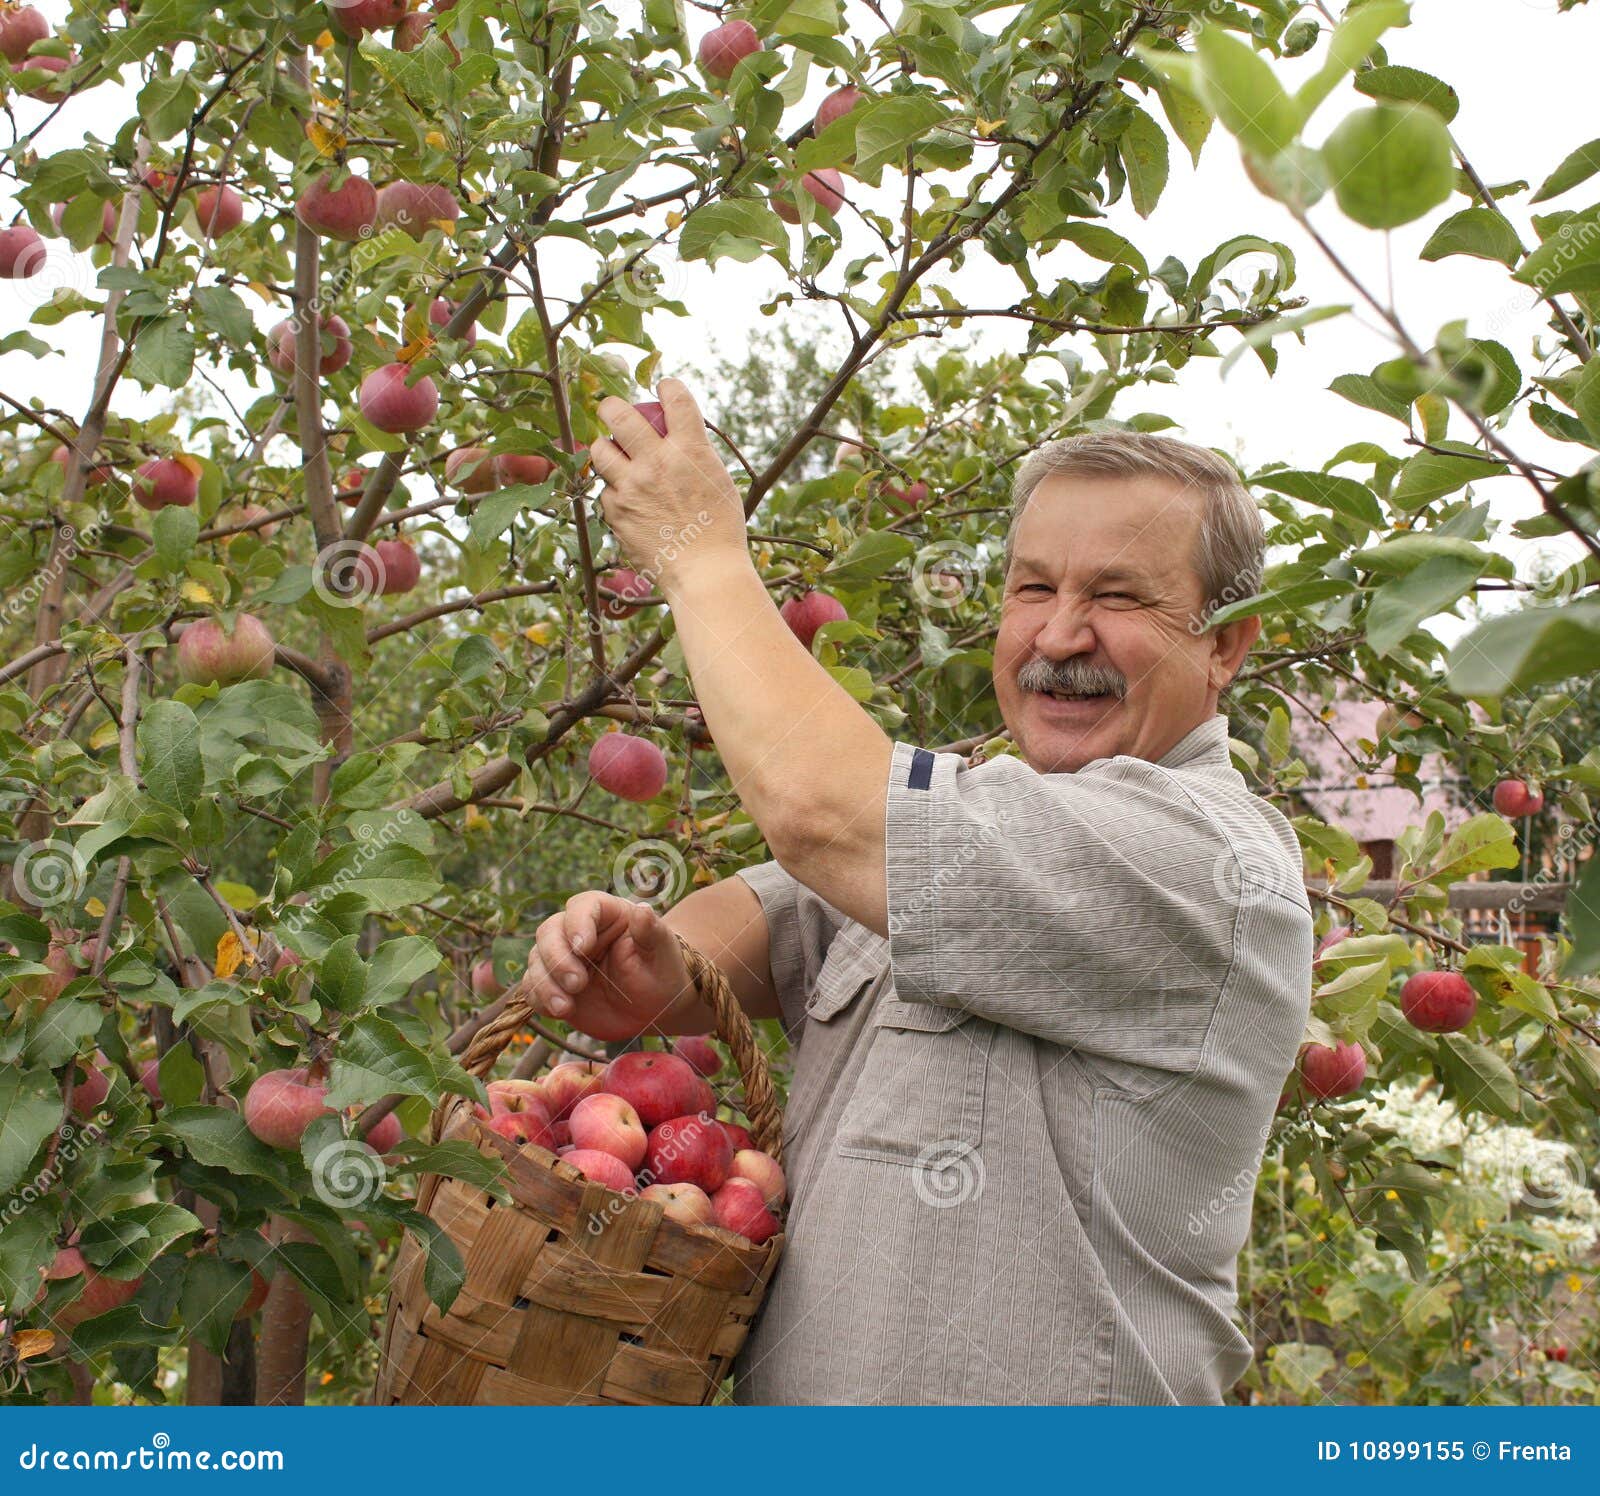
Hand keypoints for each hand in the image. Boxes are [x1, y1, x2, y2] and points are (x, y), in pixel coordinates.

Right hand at [522, 891, 693, 1042]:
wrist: (653, 1005)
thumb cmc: (660, 970)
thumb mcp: (661, 951)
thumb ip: (650, 931)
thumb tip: (643, 910)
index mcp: (606, 914)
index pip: (582, 907)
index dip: (577, 924)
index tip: (583, 948)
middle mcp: (578, 932)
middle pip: (549, 931)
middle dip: (557, 958)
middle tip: (577, 983)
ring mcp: (563, 958)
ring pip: (537, 960)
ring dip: (545, 983)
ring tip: (565, 1007)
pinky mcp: (553, 985)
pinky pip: (533, 987)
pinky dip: (539, 998)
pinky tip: (558, 1011)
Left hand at [590, 378, 749, 589]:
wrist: (705, 572)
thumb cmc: (720, 530)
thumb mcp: (718, 480)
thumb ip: (694, 454)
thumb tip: (677, 435)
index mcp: (689, 450)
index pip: (674, 396)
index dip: (667, 385)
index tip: (664, 388)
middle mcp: (656, 462)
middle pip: (617, 413)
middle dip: (612, 405)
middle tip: (614, 411)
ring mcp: (631, 487)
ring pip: (600, 449)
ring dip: (608, 450)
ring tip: (618, 460)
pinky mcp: (616, 512)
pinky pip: (607, 491)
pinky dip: (617, 493)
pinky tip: (633, 504)